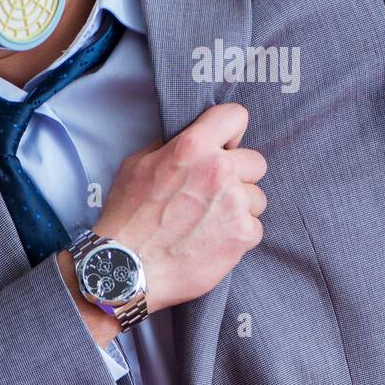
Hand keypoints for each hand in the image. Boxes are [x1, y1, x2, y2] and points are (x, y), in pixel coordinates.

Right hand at [92, 102, 266, 314]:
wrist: (127, 268)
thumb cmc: (128, 217)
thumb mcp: (137, 165)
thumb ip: (169, 146)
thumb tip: (189, 137)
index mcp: (193, 146)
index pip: (235, 116)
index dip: (231, 132)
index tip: (225, 147)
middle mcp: (219, 170)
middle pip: (255, 162)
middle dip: (239, 176)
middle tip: (213, 194)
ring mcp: (235, 203)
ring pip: (257, 197)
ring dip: (239, 208)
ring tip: (210, 223)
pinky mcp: (244, 235)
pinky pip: (254, 227)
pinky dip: (238, 236)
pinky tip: (213, 242)